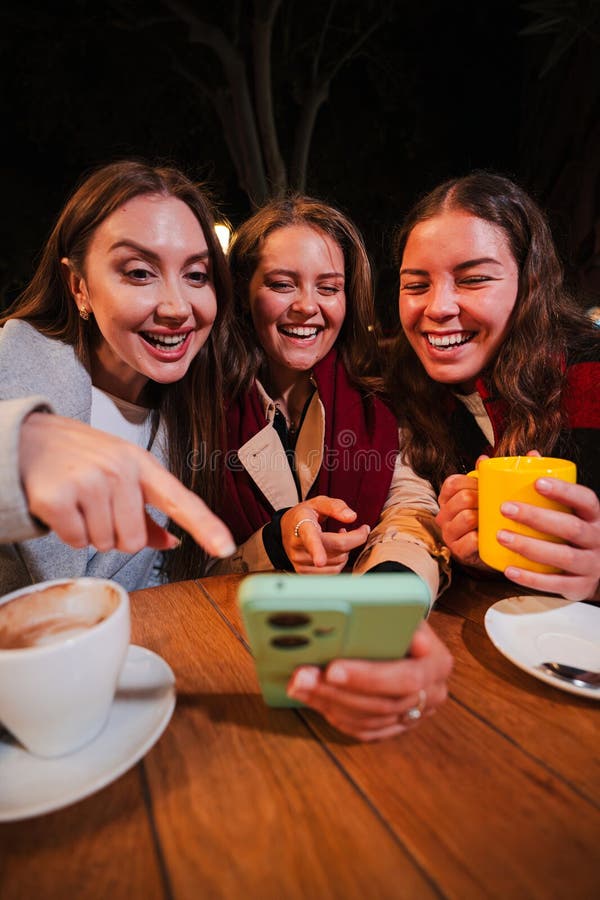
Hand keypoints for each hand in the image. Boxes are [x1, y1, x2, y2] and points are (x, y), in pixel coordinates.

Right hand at [19, 413, 235, 557]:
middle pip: (136, 541)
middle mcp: (120, 470)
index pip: (180, 500)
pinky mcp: (60, 497)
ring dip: (90, 532)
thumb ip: (149, 511)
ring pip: (105, 544)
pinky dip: (68, 533)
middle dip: (115, 534)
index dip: (206, 526)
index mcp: (142, 465)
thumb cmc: (79, 458)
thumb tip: (174, 542)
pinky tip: (62, 507)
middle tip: (96, 506)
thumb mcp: (121, 473)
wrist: (27, 439)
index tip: (226, 546)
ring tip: (78, 502)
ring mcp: (90, 482)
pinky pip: (77, 541)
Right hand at [281, 496, 369, 573]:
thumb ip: (336, 506)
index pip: (311, 538)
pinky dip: (340, 561)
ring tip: (340, 538)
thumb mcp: (318, 503)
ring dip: (347, 550)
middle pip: (336, 548)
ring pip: (338, 562)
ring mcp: (300, 562)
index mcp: (302, 526)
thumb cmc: (305, 515)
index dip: (316, 550)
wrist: (286, 529)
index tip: (319, 561)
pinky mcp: (304, 573)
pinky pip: (333, 572)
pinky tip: (335, 551)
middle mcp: (298, 547)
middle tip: (361, 529)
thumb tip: (352, 517)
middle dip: (355, 539)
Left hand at [286, 622, 452, 741]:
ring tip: (298, 686)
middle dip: (337, 692)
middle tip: (301, 677)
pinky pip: (367, 731)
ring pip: (370, 720)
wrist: (408, 629)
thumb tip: (357, 624)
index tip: (332, 668)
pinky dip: (338, 717)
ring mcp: (417, 714)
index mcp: (438, 662)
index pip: (405, 677)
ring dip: (329, 704)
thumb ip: (387, 618)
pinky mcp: (399, 725)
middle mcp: (433, 693)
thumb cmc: (399, 616)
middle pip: (382, 704)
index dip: (368, 677)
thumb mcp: (400, 608)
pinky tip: (314, 701)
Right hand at [436, 472, 486, 569]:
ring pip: (467, 517)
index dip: (473, 483)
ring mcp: (448, 534)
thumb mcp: (485, 497)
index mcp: (447, 499)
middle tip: (495, 505)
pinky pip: (472, 540)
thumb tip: (492, 457)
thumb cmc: (486, 520)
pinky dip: (484, 538)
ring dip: (484, 519)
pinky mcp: (458, 551)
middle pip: (463, 498)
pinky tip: (490, 537)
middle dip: (482, 500)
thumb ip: (488, 477)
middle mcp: (443, 515)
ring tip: (493, 521)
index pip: (453, 483)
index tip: (486, 489)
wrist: (491, 551)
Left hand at [497, 477, 599, 600]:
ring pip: (563, 556)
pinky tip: (509, 569)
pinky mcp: (580, 586)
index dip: (563, 490)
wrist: (596, 570)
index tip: (537, 482)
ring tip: (501, 535)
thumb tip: (531, 454)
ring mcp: (591, 564)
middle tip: (505, 508)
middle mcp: (597, 539)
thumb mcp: (571, 510)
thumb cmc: (575, 532)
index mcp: (594, 516)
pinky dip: (532, 578)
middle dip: (536, 517)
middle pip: (571, 528)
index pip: (585, 499)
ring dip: (529, 546)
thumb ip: (553, 485)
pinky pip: (556, 584)